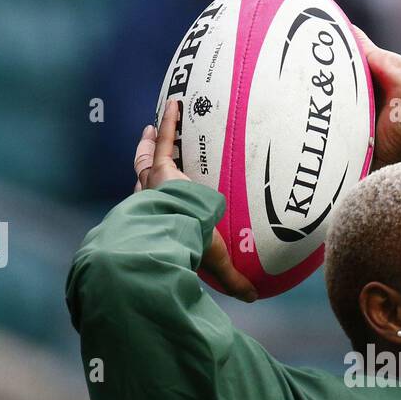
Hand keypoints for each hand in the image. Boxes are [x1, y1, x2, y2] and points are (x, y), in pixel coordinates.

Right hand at [133, 99, 257, 301]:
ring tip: (157, 124)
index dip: (156, 199)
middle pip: (147, 177)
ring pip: (150, 157)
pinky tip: (176, 102)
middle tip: (152, 147)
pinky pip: (167, 139)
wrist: (170, 237)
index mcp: (161, 219)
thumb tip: (253, 297)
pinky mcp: (162, 168)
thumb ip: (233, 278)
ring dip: (155, 140)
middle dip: (147, 162)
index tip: (164, 192)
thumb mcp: (215, 263)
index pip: (157, 206)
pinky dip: (170, 120)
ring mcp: (155, 182)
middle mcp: (152, 199)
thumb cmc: (189, 250)